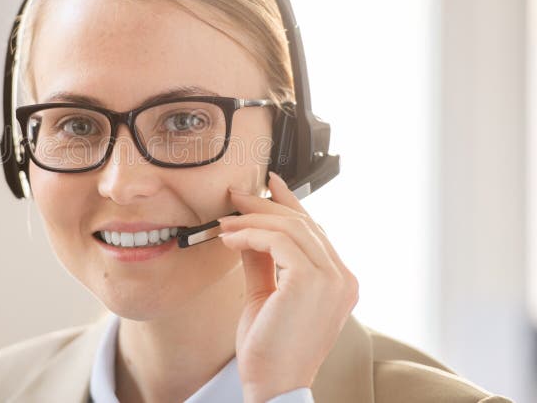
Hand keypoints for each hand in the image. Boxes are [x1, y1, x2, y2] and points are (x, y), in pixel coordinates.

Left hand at [217, 172, 358, 402]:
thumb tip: (247, 230)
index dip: (291, 202)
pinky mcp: (312, 281)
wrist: (273, 386)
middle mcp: (342, 278)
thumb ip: (261, 261)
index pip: (315, 230)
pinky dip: (250, 234)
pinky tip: (230, 239)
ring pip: (290, 227)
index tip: (269, 184)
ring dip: (252, 219)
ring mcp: (332, 279)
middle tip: (235, 196)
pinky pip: (277, 240)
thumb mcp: (265, 294)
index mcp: (339, 282)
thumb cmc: (270, 350)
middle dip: (264, 205)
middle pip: (303, 223)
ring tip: (225, 222)